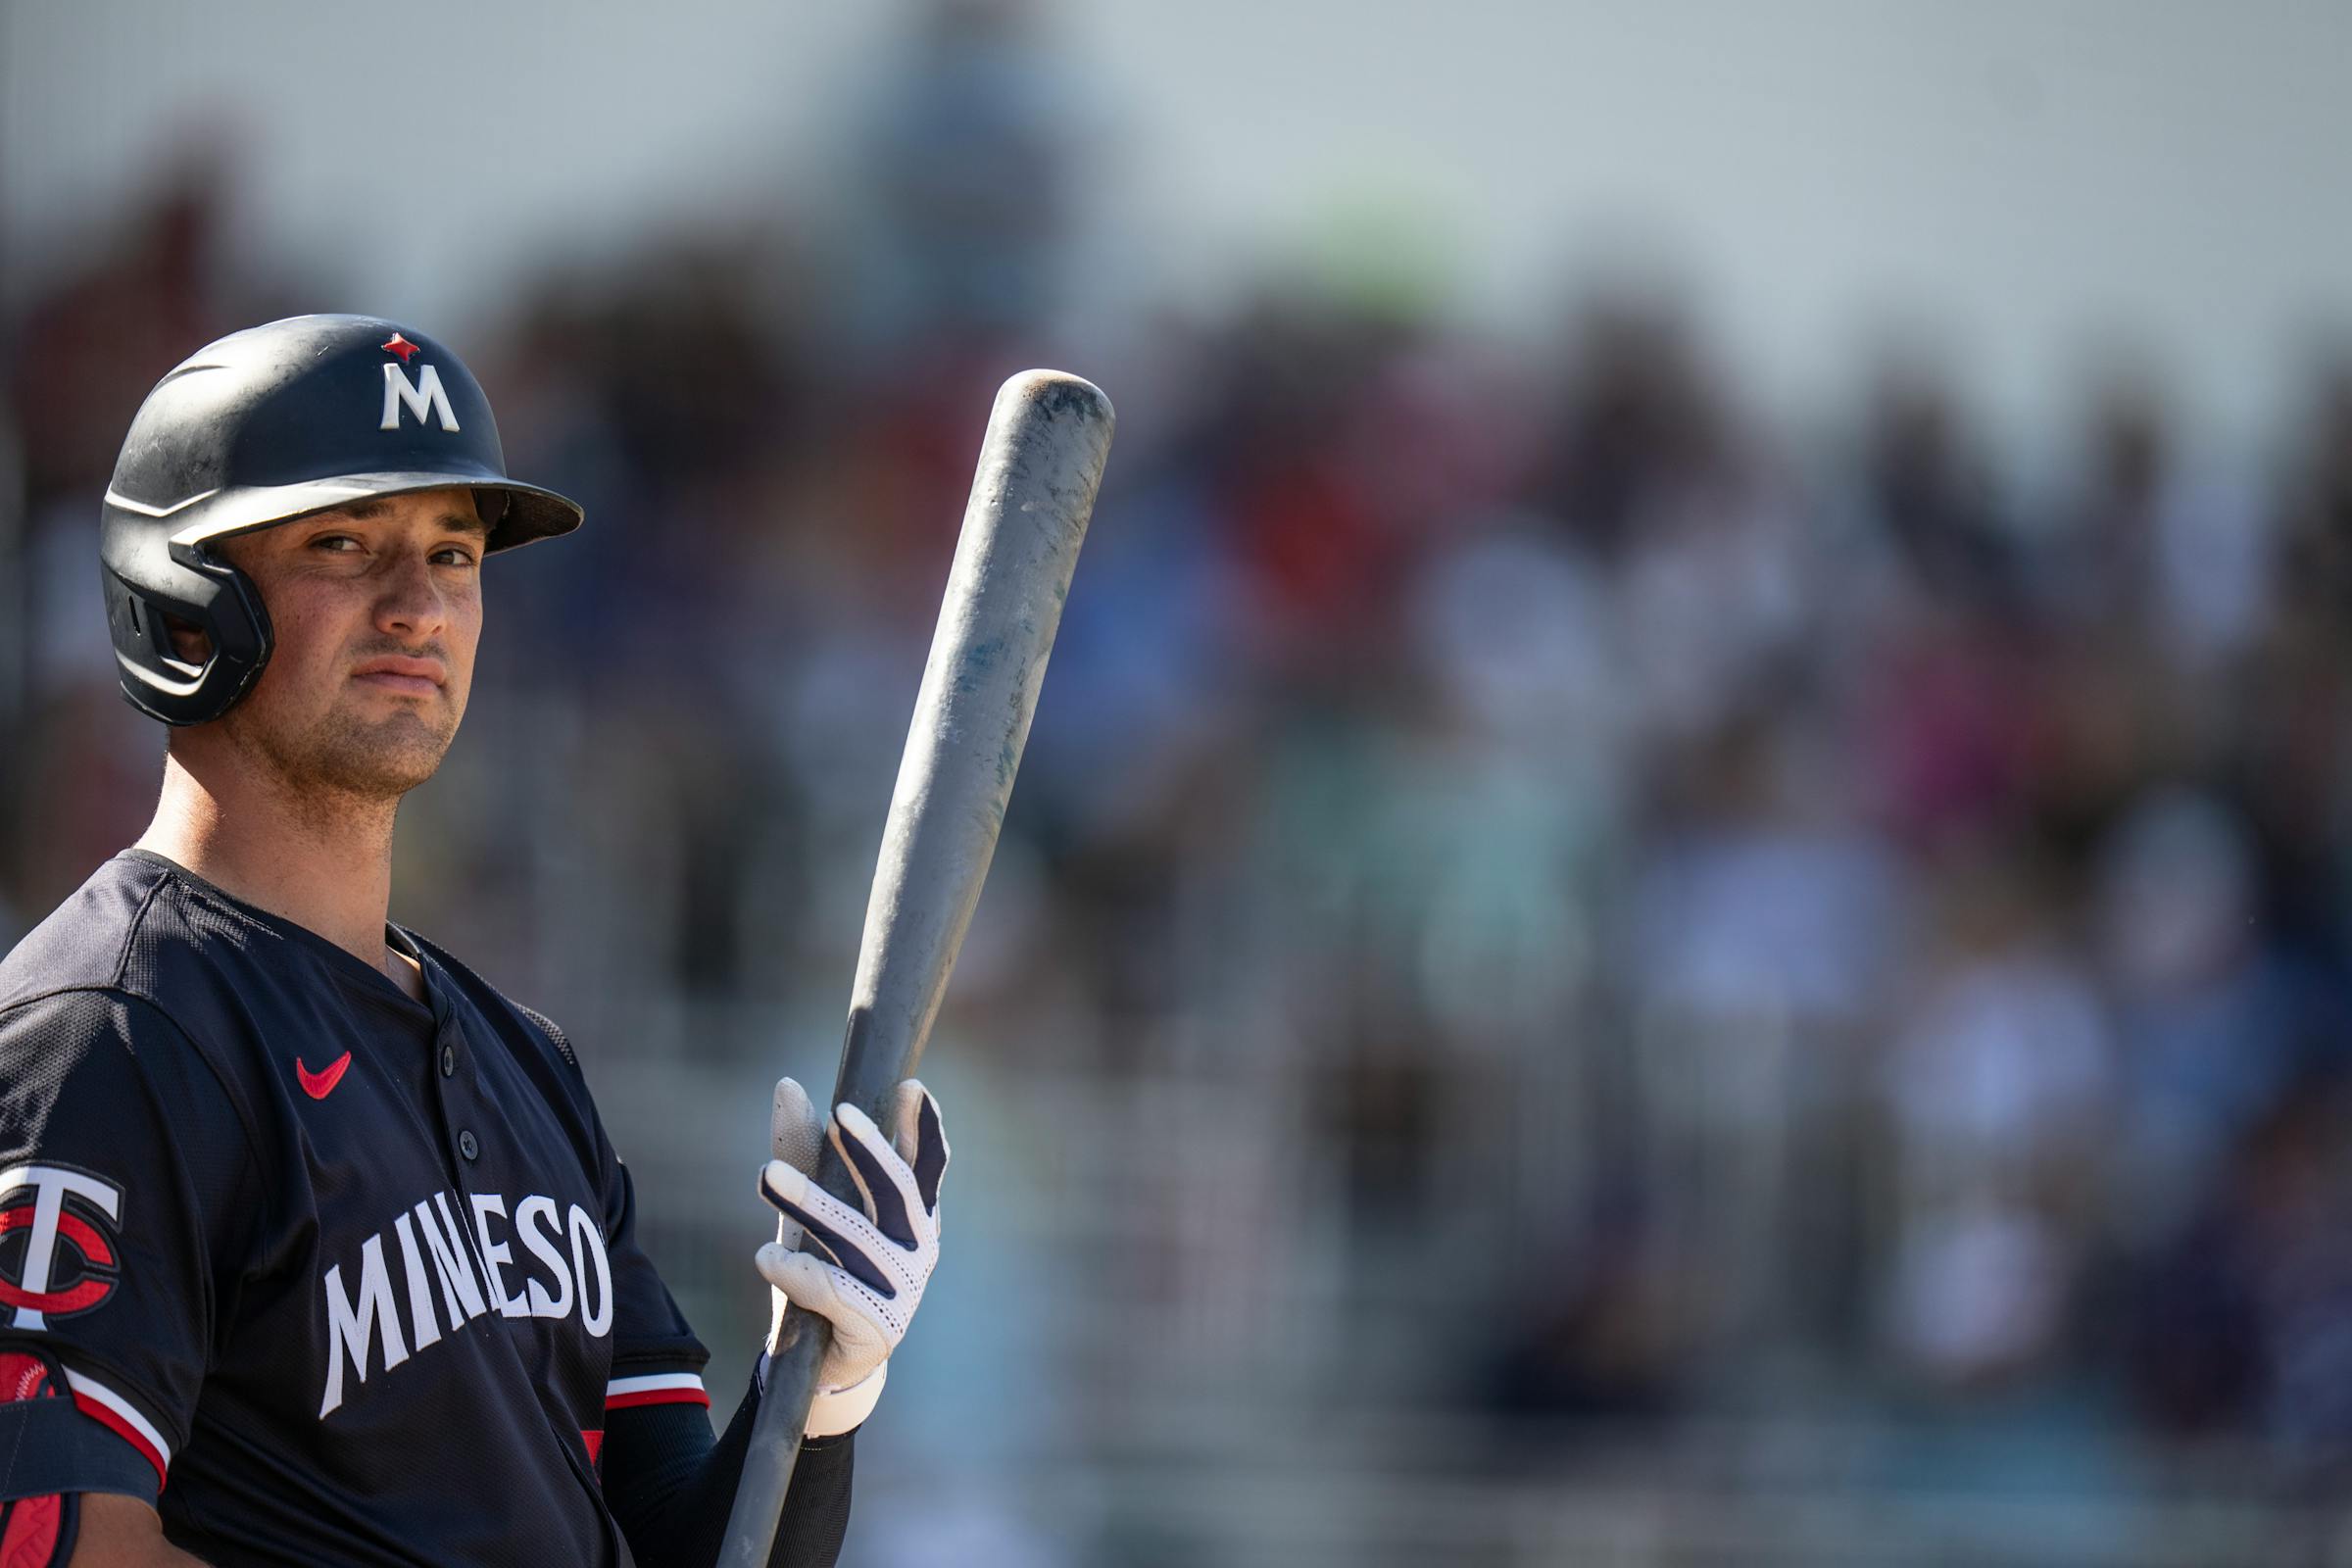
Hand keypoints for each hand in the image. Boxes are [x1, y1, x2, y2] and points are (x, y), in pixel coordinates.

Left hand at [755, 1077, 947, 1435]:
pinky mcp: (875, 1328)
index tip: (907, 1088)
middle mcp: (917, 1249)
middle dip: (868, 1151)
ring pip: (856, 1239)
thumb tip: (787, 1085)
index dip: (923, 1128)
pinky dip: (797, 1272)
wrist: (823, 1363)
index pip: (928, 1166)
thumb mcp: (811, 1205)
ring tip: (768, 1176)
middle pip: (897, 1193)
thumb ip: (802, 1150)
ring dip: (812, 1204)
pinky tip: (765, 1258)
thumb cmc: (825, 1270)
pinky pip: (832, 1292)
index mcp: (912, 1217)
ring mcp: (902, 1291)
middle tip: (837, 1115)